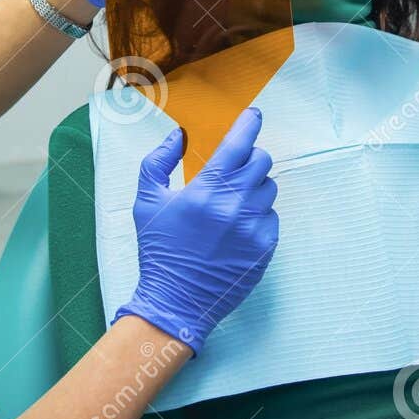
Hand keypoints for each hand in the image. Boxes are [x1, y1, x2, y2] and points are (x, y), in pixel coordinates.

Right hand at [116, 107, 279, 353]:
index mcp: (206, 190)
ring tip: (230, 204)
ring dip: (253, 188)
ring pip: (268, 188)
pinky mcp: (265, 248)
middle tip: (234, 169)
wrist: (175, 302)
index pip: (239, 144)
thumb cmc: (159, 250)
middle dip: (249, 158)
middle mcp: (235, 206)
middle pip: (262, 161)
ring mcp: (254, 228)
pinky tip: (236, 228)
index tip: (253, 116)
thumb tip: (179, 135)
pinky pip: (271, 217)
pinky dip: (258, 216)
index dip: (249, 124)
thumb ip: (158, 161)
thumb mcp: (146, 202)